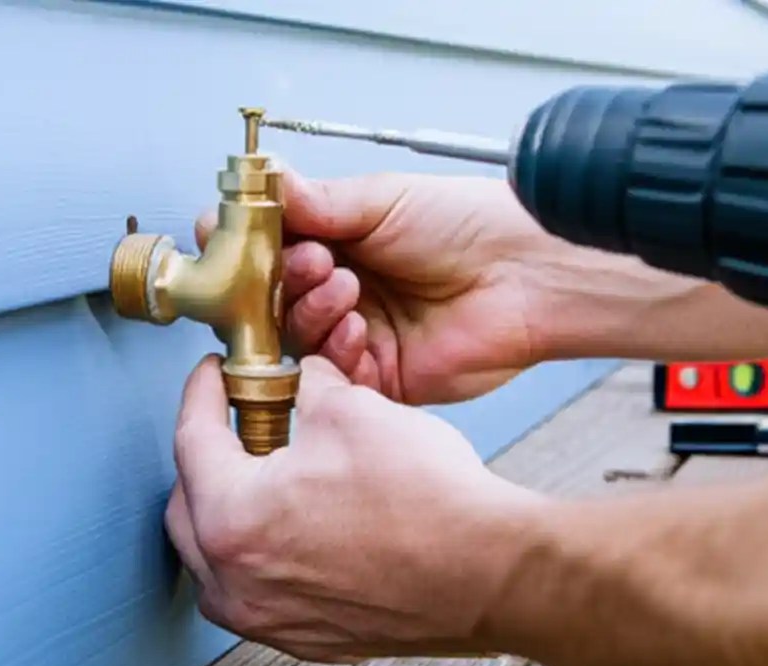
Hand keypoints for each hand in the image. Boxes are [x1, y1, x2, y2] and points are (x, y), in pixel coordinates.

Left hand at [165, 354, 538, 661]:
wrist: (488, 574)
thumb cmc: (427, 505)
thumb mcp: (353, 411)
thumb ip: (308, 390)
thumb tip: (305, 381)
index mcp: (230, 519)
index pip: (192, 441)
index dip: (203, 394)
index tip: (213, 376)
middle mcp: (237, 582)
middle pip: (192, 505)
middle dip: (209, 456)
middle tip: (238, 420)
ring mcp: (270, 619)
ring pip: (221, 557)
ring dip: (233, 509)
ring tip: (268, 472)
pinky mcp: (308, 637)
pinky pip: (263, 589)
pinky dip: (268, 552)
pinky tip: (303, 522)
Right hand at [196, 167, 767, 404]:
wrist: (528, 273)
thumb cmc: (472, 225)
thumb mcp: (385, 198)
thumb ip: (320, 201)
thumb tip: (270, 185)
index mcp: (340, 239)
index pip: (271, 245)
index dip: (248, 243)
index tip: (240, 234)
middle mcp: (344, 288)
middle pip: (271, 297)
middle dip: (280, 279)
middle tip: (308, 260)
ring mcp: (359, 334)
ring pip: (296, 336)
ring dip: (309, 311)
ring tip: (345, 286)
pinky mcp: (379, 377)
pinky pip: (332, 375)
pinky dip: (337, 350)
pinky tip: (361, 327)